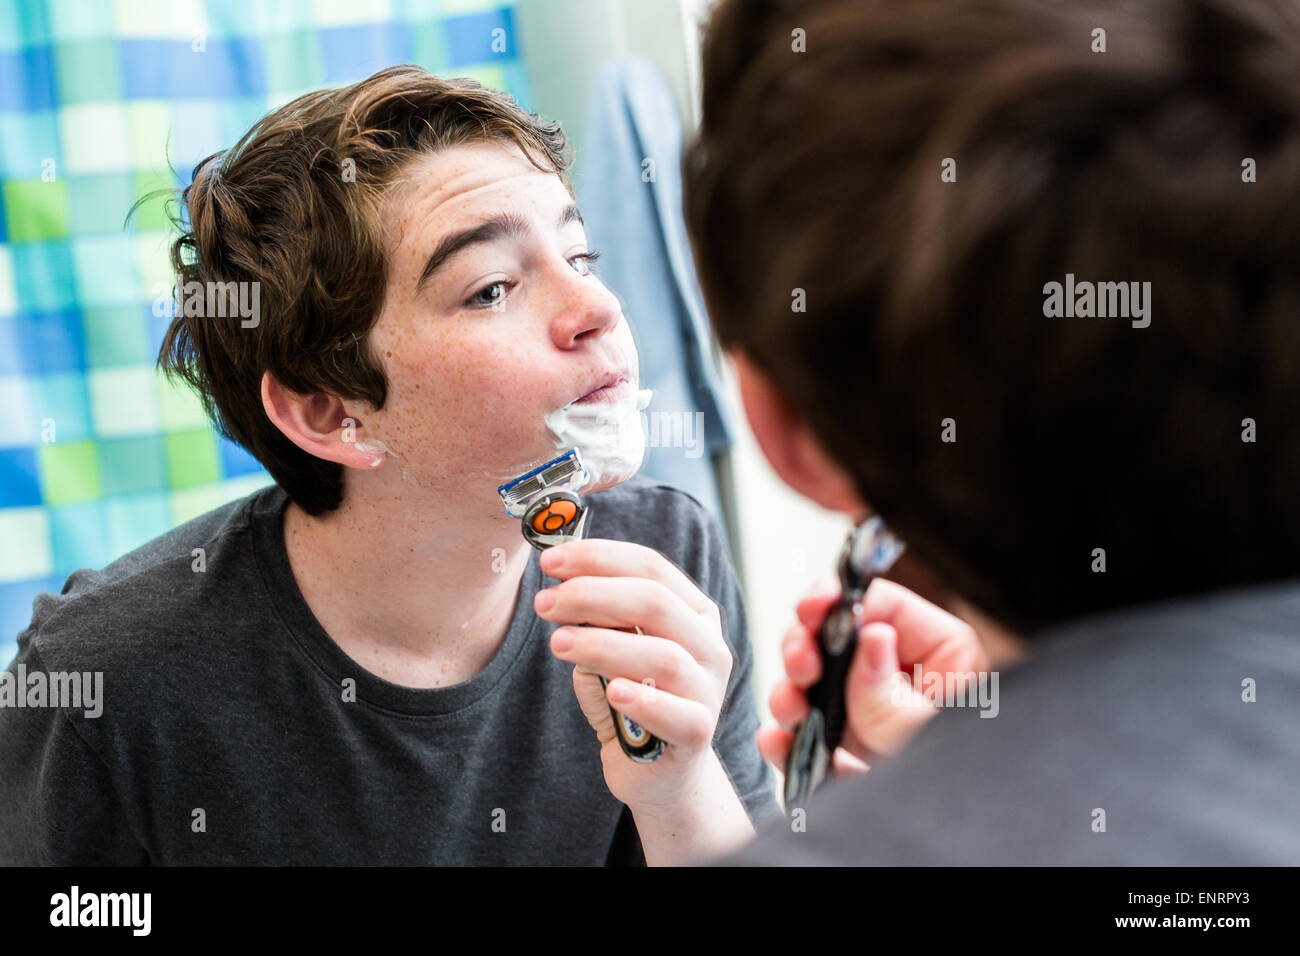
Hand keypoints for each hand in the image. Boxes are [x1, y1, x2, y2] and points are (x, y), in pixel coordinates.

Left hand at [533, 538, 734, 814]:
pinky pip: (677, 715)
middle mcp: (709, 644)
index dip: (597, 558)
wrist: (657, 769)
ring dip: (603, 645)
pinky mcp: (698, 734)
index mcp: (693, 611)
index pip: (650, 567)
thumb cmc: (632, 696)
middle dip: (592, 595)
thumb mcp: (613, 648)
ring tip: (557, 644)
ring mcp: (708, 690)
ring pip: (663, 657)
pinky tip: (612, 692)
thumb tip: (559, 583)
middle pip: (655, 603)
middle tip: (544, 602)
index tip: (549, 560)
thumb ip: (599, 618)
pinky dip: (643, 700)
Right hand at [757, 576, 988, 775]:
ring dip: (791, 694)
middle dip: (805, 647)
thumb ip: (893, 691)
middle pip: (833, 636)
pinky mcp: (842, 748)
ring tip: (795, 710)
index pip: (879, 603)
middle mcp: (895, 676)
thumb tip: (871, 637)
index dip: (838, 600)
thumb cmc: (966, 778)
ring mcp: (865, 713)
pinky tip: (782, 741)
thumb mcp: (928, 732)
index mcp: (936, 652)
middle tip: (802, 666)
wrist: (959, 844)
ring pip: (810, 682)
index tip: (812, 611)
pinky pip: (802, 733)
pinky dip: (784, 738)